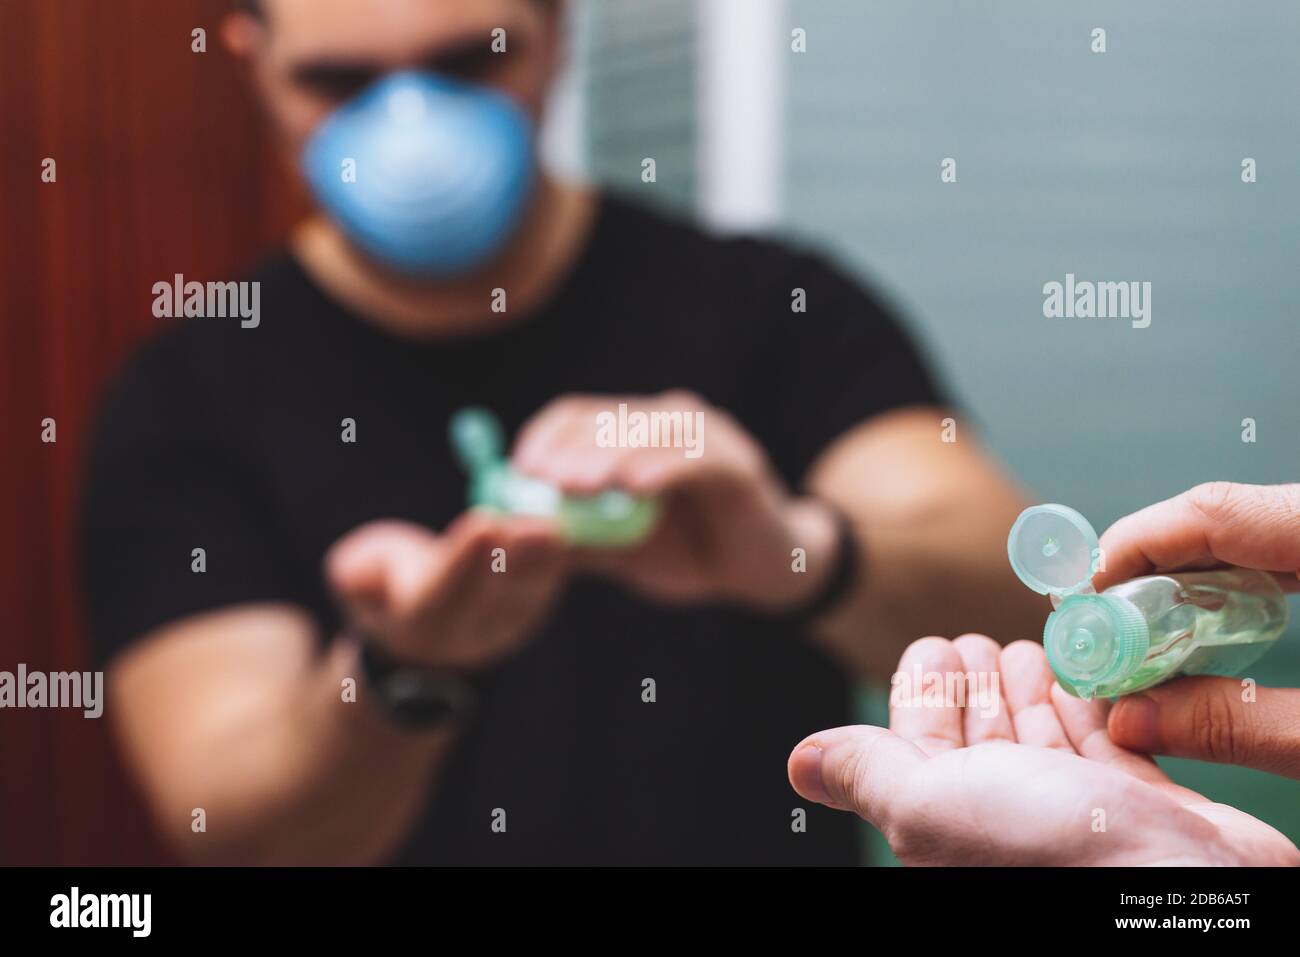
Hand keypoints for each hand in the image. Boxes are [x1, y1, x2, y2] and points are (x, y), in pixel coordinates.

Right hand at [325, 512, 567, 670]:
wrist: (425, 623)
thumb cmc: (385, 586)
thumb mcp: (359, 581)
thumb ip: (358, 577)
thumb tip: (355, 573)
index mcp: (421, 621)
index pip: (444, 594)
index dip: (464, 561)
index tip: (482, 525)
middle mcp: (470, 628)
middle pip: (497, 592)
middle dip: (518, 557)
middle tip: (539, 525)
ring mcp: (508, 618)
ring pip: (531, 587)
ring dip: (548, 556)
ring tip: (561, 525)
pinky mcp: (535, 598)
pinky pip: (550, 575)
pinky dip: (562, 550)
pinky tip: (574, 521)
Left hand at [510, 391, 836, 609]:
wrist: (761, 571)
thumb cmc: (686, 551)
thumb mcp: (617, 548)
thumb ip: (572, 536)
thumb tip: (513, 533)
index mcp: (633, 433)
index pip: (577, 416)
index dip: (544, 438)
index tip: (518, 469)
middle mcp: (667, 420)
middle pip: (609, 420)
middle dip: (569, 450)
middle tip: (540, 480)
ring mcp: (706, 437)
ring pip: (650, 432)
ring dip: (610, 456)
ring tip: (576, 485)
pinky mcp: (738, 463)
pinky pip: (697, 458)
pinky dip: (664, 468)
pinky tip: (637, 487)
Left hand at [787, 635, 1299, 864]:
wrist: (1186, 895)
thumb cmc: (1047, 849)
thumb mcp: (929, 806)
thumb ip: (868, 773)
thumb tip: (798, 762)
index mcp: (948, 821)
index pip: (921, 747)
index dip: (923, 693)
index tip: (931, 645)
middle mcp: (1009, 820)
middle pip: (982, 739)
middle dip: (976, 685)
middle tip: (977, 639)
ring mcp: (1077, 815)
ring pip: (1041, 741)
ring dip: (1029, 691)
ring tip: (1023, 649)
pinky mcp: (1141, 806)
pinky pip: (1106, 748)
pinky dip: (1089, 709)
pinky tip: (1081, 676)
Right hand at [1092, 481, 1299, 774]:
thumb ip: (1240, 726)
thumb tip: (1127, 720)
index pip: (1214, 512)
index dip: (1134, 544)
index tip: (1083, 595)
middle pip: (1223, 515)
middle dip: (1149, 562)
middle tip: (1098, 619)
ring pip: (1250, 528)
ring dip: (1188, 573)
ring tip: (1140, 628)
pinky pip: (1281, 546)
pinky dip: (1233, 579)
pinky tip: (1206, 624)